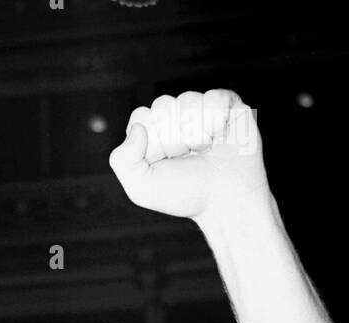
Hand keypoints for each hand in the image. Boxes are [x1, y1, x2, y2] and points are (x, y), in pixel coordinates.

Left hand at [109, 89, 268, 222]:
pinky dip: (216, 122)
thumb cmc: (185, 194)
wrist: (226, 199)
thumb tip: (137, 127)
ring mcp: (200, 109)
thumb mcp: (141, 188)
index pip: (141, 116)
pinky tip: (220, 137)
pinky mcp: (226, 104)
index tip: (163, 160)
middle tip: (186, 157)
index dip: (152, 139)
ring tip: (204, 150)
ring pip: (187, 100)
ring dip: (195, 134)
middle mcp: (174, 117)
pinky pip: (214, 98)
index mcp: (152, 133)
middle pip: (162, 105)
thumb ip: (122, 160)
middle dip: (172, 138)